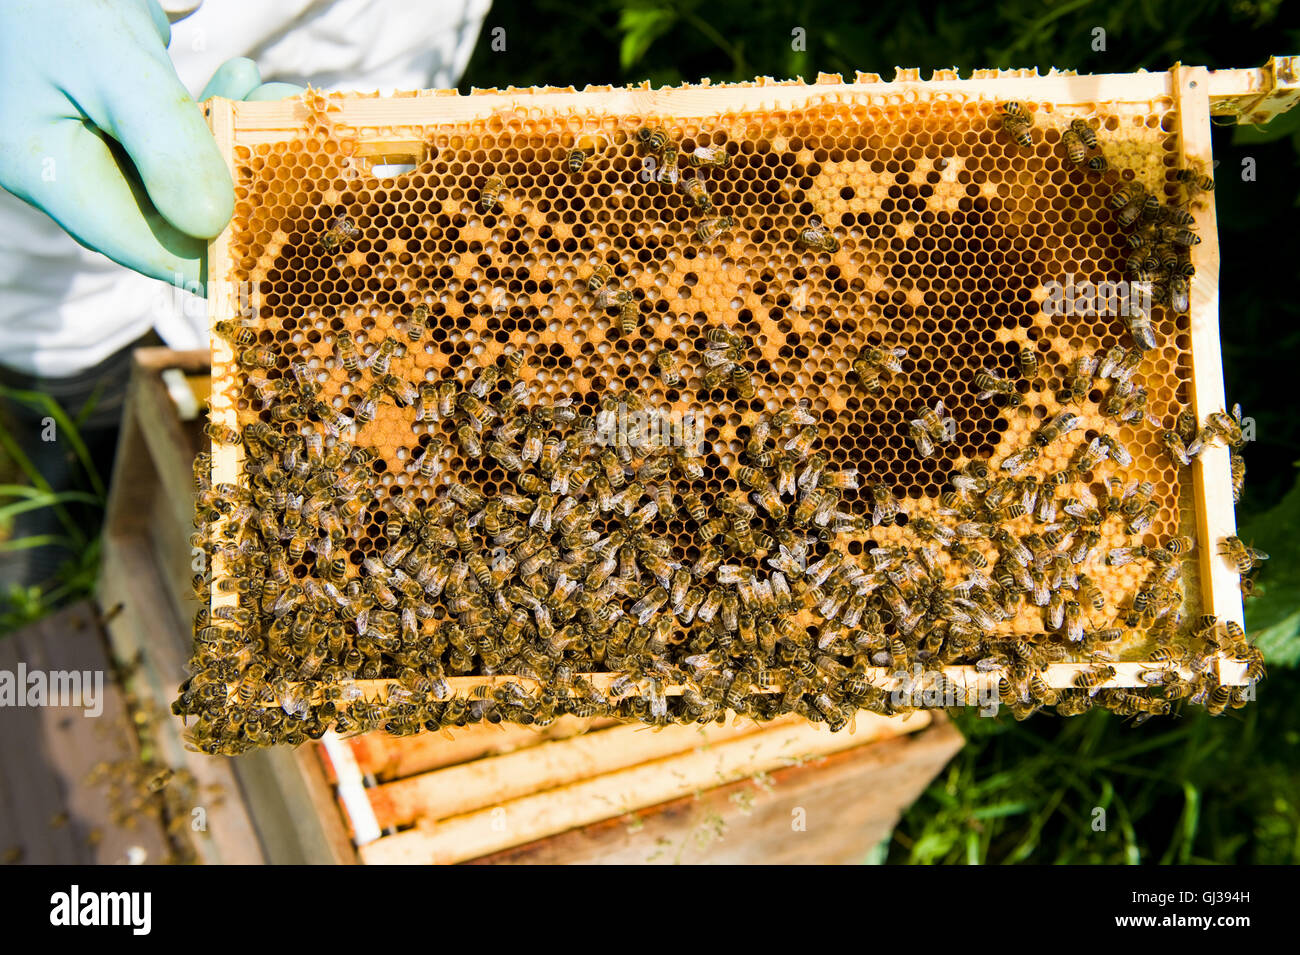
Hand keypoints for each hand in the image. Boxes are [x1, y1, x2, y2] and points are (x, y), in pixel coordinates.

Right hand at [0, 1, 299, 288]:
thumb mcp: (109, 64)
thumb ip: (164, 144)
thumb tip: (215, 225)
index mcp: (57, 179)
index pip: (156, 250)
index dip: (226, 254)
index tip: (290, 232)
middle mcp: (74, 171)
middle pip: (178, 210)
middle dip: (243, 180)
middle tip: (290, 135)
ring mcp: (91, 139)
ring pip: (183, 166)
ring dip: (236, 136)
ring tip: (268, 91)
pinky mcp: (111, 108)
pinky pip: (174, 128)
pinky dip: (214, 107)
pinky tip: (244, 74)